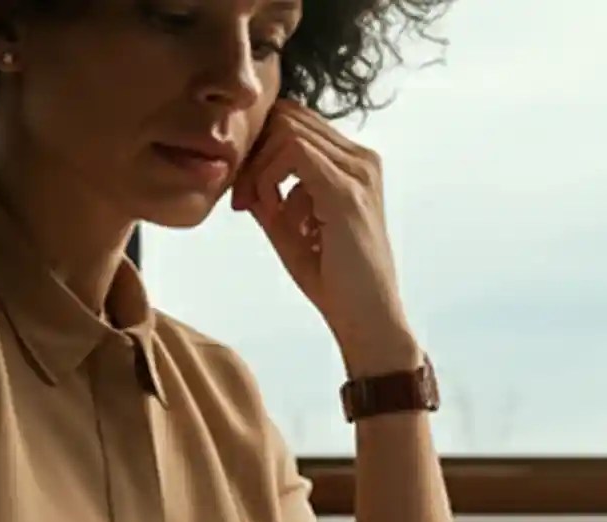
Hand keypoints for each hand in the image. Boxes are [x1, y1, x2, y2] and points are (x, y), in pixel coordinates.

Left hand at [231, 98, 415, 369]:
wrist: (366, 317)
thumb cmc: (334, 279)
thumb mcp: (291, 227)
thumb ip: (269, 195)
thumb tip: (240, 171)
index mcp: (355, 164)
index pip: (295, 123)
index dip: (261, 149)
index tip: (247, 195)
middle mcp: (362, 160)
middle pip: (288, 117)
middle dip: (255, 154)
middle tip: (245, 200)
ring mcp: (359, 172)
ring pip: (287, 130)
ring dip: (259, 168)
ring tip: (258, 209)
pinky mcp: (347, 190)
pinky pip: (293, 153)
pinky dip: (268, 178)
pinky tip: (271, 212)